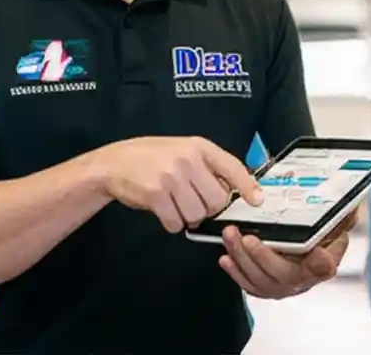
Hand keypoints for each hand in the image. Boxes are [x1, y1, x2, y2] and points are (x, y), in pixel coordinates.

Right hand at [96, 136, 263, 233]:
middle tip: (191, 201)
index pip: (232, 166)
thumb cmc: (150, 158)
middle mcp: (187, 159)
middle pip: (217, 200)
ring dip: (187, 217)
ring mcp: (171, 176)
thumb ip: (207, 166)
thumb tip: (234, 189)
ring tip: (174, 203)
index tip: (257, 200)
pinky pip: (175, 223)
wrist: (113, 163)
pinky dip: (171, 223)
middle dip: (207, 208)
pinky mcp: (156, 194)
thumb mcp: (182, 150)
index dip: (247, 186)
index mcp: (198, 147)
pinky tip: (162, 209)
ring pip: (197, 214)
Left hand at [219, 212, 355, 298]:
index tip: (316, 252)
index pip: (325, 266)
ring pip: (260, 280)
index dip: (320, 263)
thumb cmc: (317, 237)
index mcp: (323, 264)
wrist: (305, 253)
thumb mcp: (331, 224)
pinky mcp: (264, 289)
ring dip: (242, 258)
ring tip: (230, 235)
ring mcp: (282, 287)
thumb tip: (350, 205)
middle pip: (283, 274)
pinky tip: (225, 257)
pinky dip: (235, 272)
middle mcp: (303, 280)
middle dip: (263, 256)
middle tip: (248, 238)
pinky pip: (248, 285)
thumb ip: (339, 217)